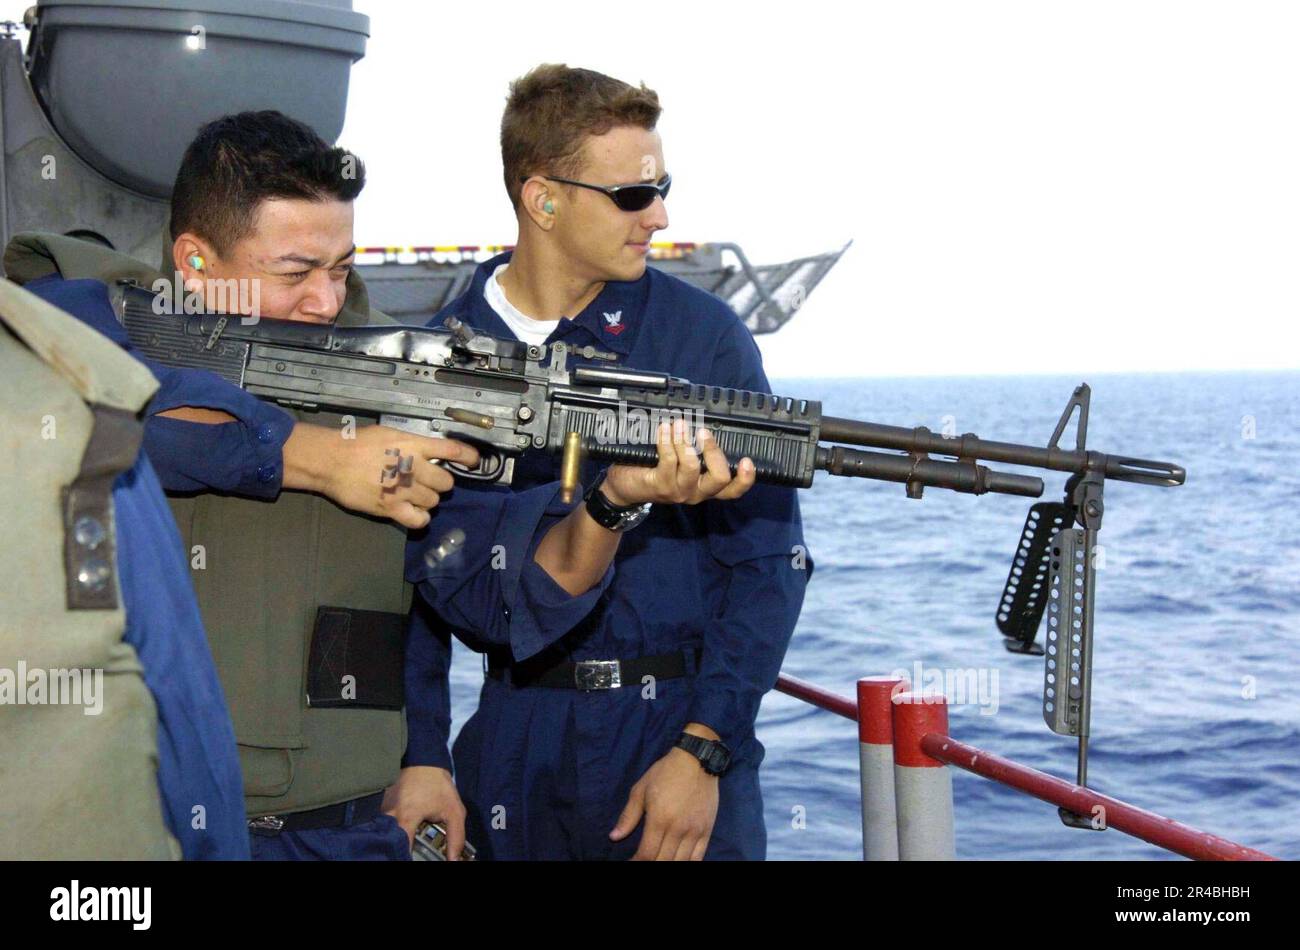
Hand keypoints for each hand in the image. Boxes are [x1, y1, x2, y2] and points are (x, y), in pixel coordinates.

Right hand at [283, 422, 479, 528]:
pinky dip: (420, 517)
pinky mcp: (393, 509)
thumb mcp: (389, 433)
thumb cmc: (356, 444)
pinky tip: (413, 512)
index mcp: (414, 445)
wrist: (332, 461)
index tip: (474, 461)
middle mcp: (414, 468)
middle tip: (427, 481)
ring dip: (428, 499)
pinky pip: (419, 520)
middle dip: (440, 482)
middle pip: (446, 482)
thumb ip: (411, 444)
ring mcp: (405, 490)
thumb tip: (427, 451)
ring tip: (415, 495)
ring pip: (434, 501)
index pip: (453, 450)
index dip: (468, 457)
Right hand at [381, 766, 467, 858]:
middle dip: (398, 852)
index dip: (407, 858)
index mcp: (406, 818)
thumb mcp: (454, 810)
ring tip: (405, 846)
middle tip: (412, 854)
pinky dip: (389, 832)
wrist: (423, 759)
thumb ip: (455, 837)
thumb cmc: (438, 785)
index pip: (401, 849)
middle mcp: (388, 815)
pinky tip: (399, 835)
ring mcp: (381, 809)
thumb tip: (454, 860)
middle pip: (390, 843)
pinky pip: (382, 825)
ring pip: (383, 834)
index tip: (415, 860)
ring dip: (393, 841)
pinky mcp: (379, 806)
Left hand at [602, 421, 755, 507]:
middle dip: (714, 451)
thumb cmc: (654, 469)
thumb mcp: (680, 462)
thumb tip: (702, 420)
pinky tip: (664, 429)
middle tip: (704, 432)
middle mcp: (695, 493)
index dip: (745, 479)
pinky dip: (668, 441)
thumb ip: (695, 449)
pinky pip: (669, 460)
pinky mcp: (660, 485)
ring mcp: (678, 491)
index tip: (747, 460)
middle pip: (719, 479)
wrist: (624, 486)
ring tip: (679, 424)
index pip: (732, 490)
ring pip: (692, 466)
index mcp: (704, 487)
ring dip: (686, 441)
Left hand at [608, 743, 718, 860]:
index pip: (646, 854)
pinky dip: (688, 864)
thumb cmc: (665, 773)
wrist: (696, 760)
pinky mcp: (707, 830)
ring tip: (659, 859)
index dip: (636, 862)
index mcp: (659, 819)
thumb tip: (614, 837)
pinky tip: (677, 861)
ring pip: (680, 862)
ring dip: (667, 864)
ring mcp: (694, 831)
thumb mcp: (640, 790)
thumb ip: (628, 816)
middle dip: (650, 865)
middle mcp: (678, 829)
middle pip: (662, 861)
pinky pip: (698, 858)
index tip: (631, 861)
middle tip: (644, 860)